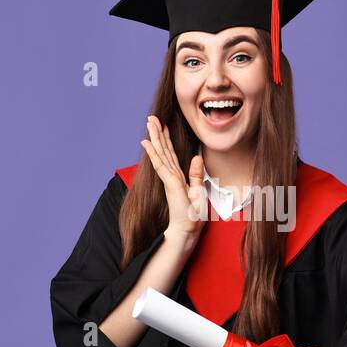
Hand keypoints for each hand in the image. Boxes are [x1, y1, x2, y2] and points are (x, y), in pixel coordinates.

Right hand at [140, 115, 207, 246]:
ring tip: (149, 122)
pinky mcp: (169, 182)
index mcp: (178, 176)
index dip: (166, 139)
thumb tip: (197, 157)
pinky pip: (160, 163)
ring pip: (160, 152)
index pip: (170, 154)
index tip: (162, 126)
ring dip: (154, 137)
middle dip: (157, 133)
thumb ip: (196, 174)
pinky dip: (153, 152)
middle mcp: (171, 175)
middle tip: (151, 118)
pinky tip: (147, 142)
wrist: (188, 229)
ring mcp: (168, 178)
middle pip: (163, 149)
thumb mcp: (199, 190)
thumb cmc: (193, 215)